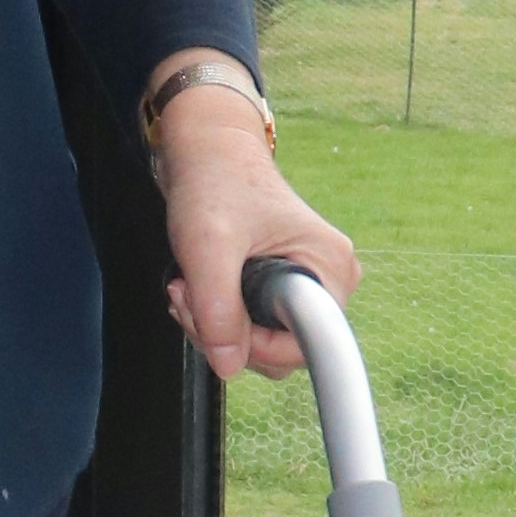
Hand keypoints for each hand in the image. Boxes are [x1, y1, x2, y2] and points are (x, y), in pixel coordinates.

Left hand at [156, 110, 358, 384]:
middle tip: (186, 295)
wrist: (206, 151)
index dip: (253, 347)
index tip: (212, 318)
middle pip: (278, 349)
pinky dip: (216, 315)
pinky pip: (250, 324)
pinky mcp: (280, 284)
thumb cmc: (215, 182)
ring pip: (258, 340)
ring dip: (212, 324)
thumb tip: (228, 366)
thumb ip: (218, 309)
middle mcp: (327, 279)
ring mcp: (304, 282)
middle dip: (223, 333)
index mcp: (330, 267)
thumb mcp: (208, 246)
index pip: (303, 347)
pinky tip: (194, 286)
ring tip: (185, 286)